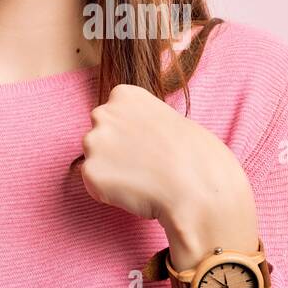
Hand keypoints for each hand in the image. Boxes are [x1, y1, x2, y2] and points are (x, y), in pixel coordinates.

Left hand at [79, 84, 257, 270]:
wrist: (197, 186)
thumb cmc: (197, 154)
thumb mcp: (171, 120)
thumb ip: (144, 123)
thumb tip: (133, 140)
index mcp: (124, 94)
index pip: (115, 114)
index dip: (132, 134)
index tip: (150, 145)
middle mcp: (103, 113)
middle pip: (100, 136)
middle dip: (116, 150)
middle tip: (145, 166)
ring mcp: (93, 142)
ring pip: (97, 161)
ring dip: (113, 171)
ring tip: (144, 179)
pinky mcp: (89, 172)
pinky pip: (95, 185)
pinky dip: (111, 193)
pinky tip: (136, 192)